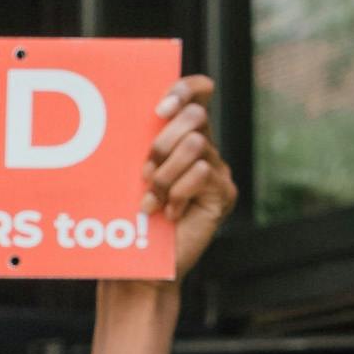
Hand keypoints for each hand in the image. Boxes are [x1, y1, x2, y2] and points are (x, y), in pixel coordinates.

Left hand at [145, 72, 236, 280]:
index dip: (185, 89)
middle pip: (196, 116)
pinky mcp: (224, 193)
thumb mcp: (131, 172)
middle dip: (163, 141)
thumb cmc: (130, 217)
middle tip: (145, 172)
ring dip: (166, 173)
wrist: (142, 264)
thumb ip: (140, 143)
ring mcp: (218, 170)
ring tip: (151, 198)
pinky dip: (177, 193)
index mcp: (182, 135)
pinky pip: (201, 173)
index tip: (160, 108)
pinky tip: (168, 213)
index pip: (198, 93)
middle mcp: (205, 148)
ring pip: (197, 145)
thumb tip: (129, 111)